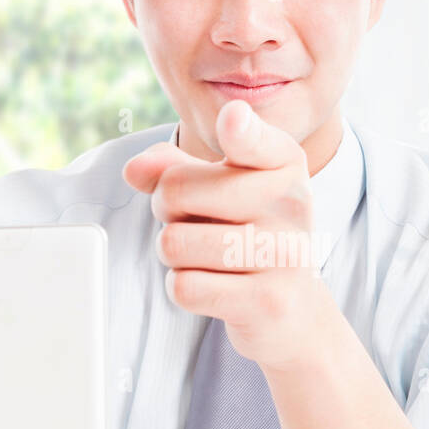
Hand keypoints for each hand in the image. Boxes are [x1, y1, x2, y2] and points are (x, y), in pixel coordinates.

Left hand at [122, 99, 330, 370]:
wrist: (295, 310)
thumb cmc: (248, 236)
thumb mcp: (221, 190)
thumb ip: (174, 168)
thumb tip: (134, 170)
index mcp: (284, 163)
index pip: (251, 138)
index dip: (238, 128)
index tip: (232, 118)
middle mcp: (292, 202)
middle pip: (175, 189)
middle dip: (166, 211)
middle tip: (197, 223)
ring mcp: (284, 254)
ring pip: (174, 243)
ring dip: (175, 255)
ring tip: (209, 258)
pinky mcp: (268, 301)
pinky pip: (185, 287)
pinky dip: (185, 289)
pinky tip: (215, 287)